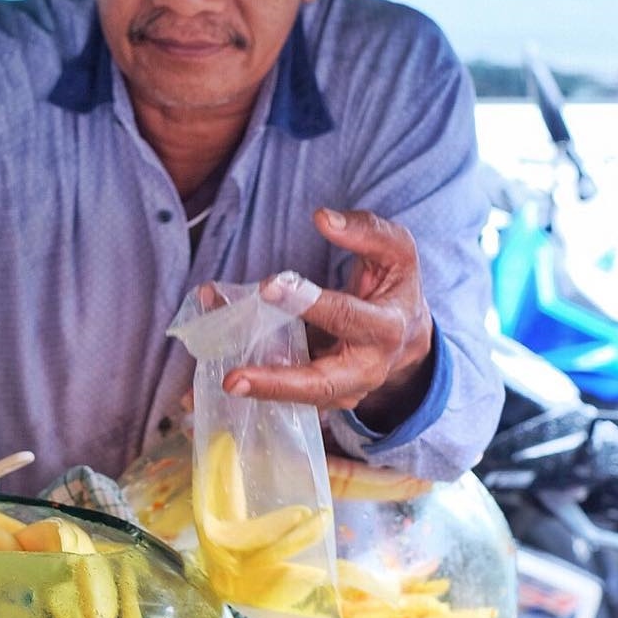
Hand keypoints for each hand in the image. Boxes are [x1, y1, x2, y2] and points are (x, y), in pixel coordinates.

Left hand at [223, 208, 434, 431]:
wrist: (405, 339)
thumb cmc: (394, 289)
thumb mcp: (395, 253)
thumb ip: (366, 231)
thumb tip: (322, 218)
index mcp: (386, 329)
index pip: (345, 316)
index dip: (306, 302)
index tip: (268, 287)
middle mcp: (365, 369)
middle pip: (319, 384)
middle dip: (276, 383)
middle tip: (234, 379)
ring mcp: (341, 392)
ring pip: (295, 397)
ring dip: (254, 388)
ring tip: (218, 380)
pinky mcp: (319, 400)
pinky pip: (282, 396)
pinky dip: (250, 386)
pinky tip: (212, 378)